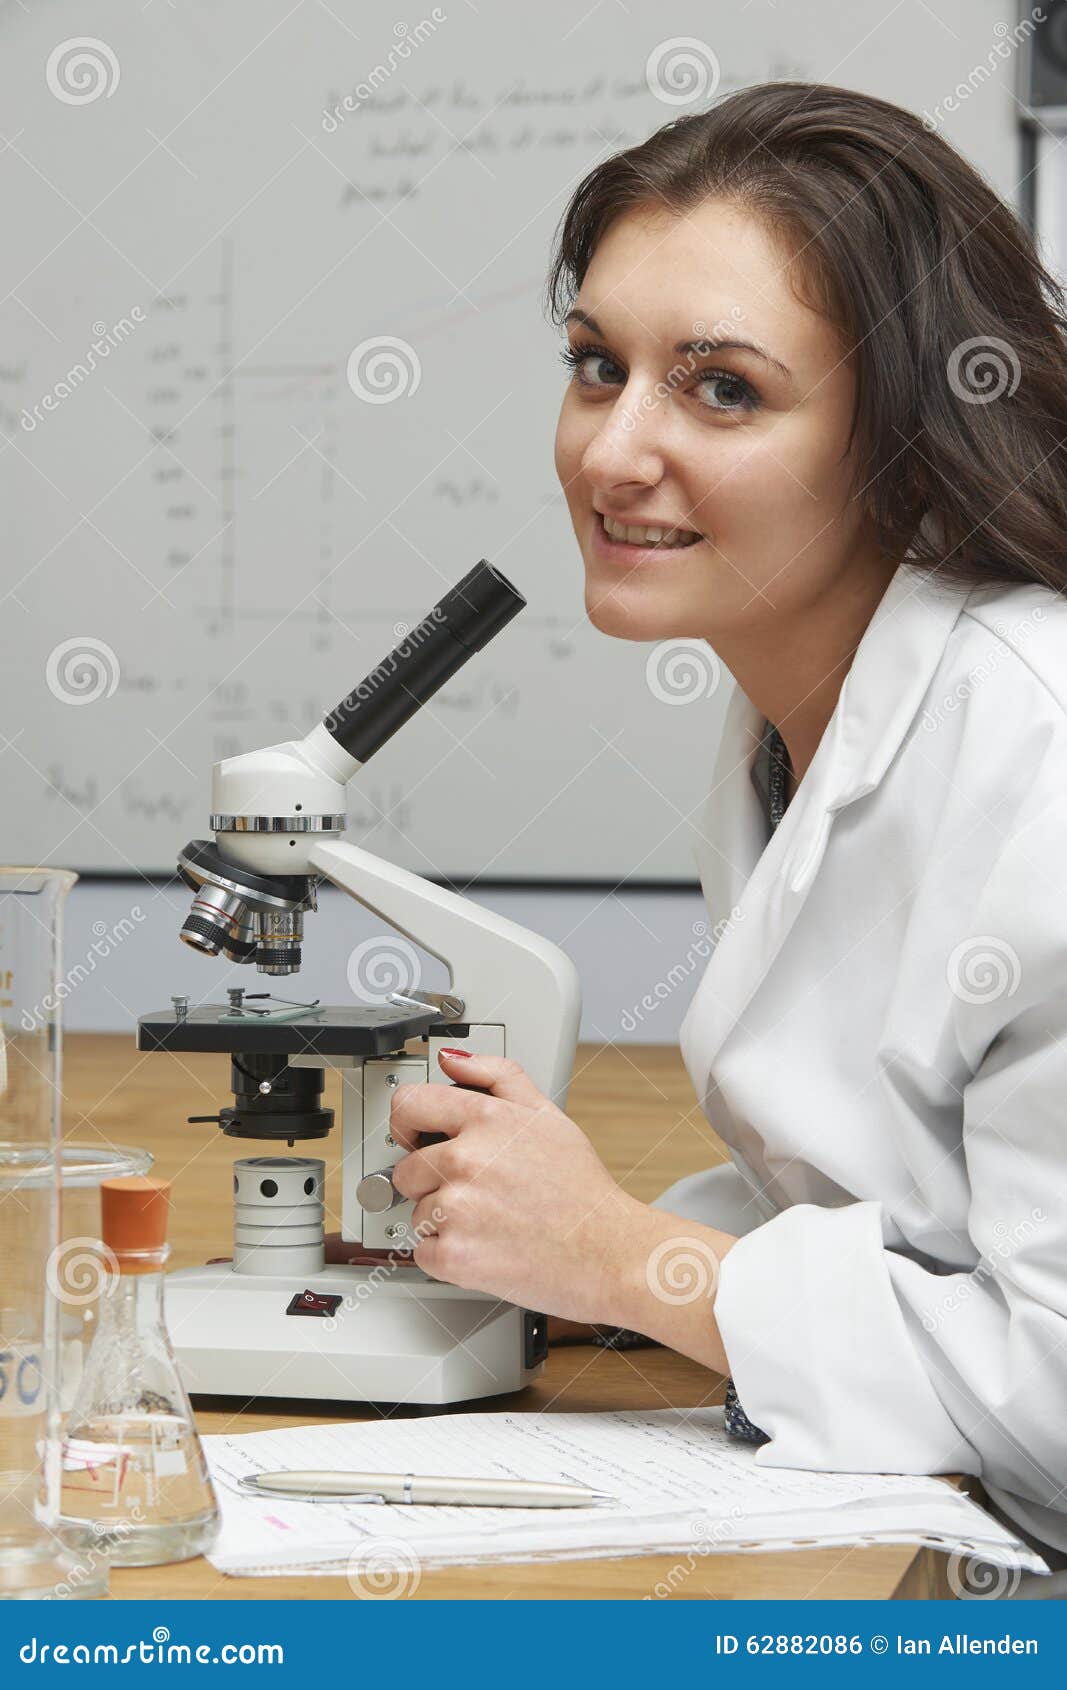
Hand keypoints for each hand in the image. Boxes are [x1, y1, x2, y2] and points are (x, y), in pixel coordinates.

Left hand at [388, 1047, 648, 1324]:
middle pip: (406, 1169)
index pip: (408, 1105)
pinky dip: (447, 1256)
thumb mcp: (546, 1114)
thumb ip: (496, 1075)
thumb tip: (451, 1060)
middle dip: (433, 1182)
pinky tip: (484, 1246)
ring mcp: (457, 1208)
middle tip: (476, 1192)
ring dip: (443, 1221)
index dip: (406, 1124)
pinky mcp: (454, 1256)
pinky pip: (422, 1252)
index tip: (413, 1138)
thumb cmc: (581, 1189)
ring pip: (416, 1212)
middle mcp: (466, 1159)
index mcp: (485, 1119)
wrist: (608, 1252)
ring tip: (489, 1221)